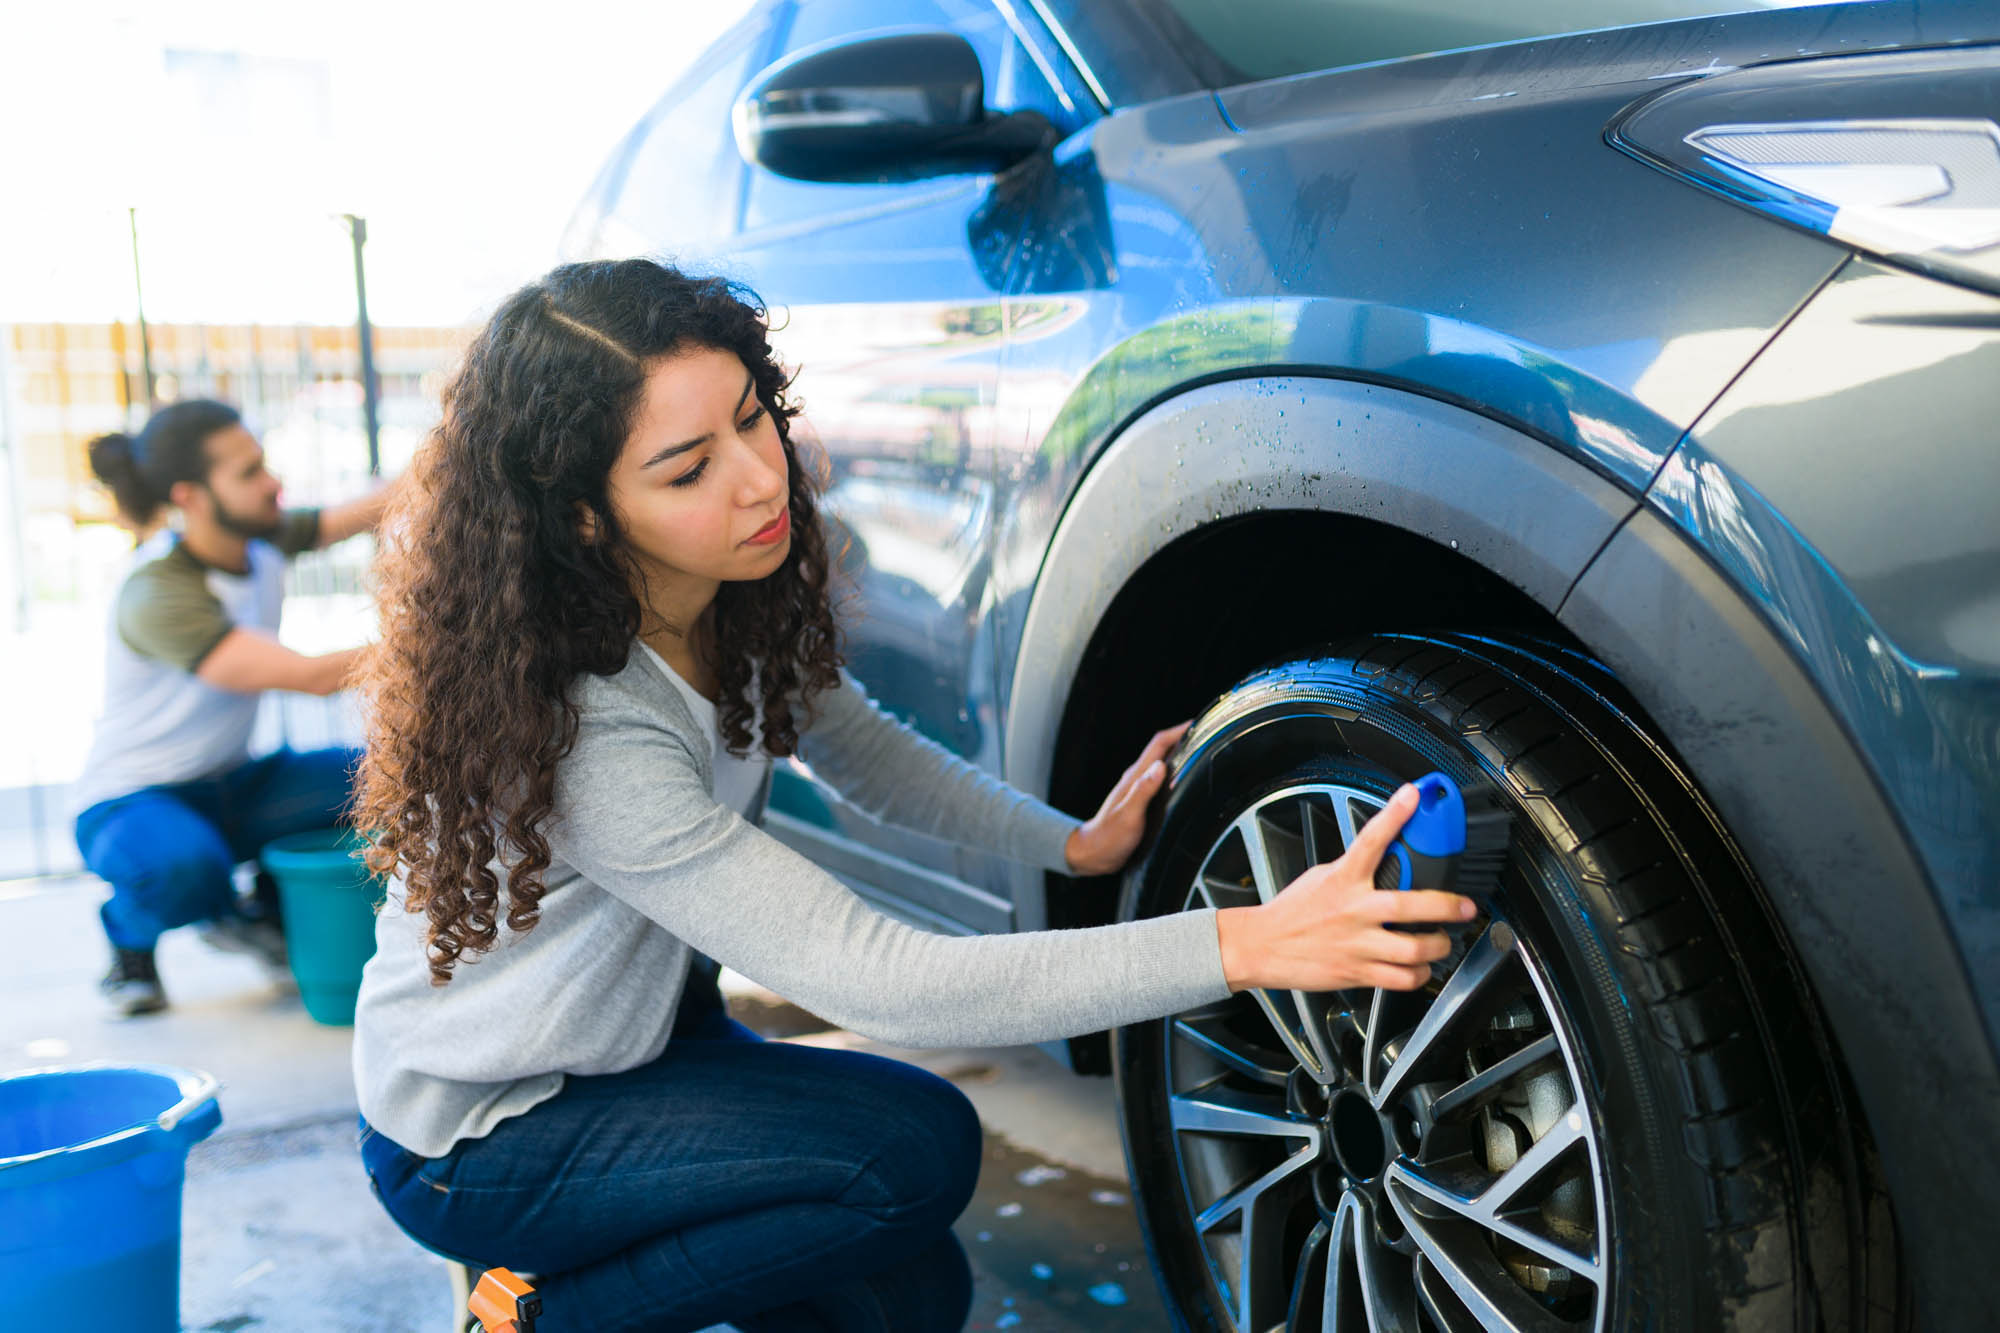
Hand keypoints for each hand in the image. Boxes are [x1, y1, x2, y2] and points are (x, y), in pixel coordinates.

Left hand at [1064, 722, 1190, 875]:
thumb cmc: (1108, 838)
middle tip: (1207, 734)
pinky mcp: (1142, 800)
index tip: (1198, 723)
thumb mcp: (1128, 816)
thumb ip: (1143, 791)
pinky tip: (1186, 780)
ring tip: (1202, 752)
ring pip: (1164, 763)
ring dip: (1181, 754)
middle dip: (1185, 738)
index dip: (1179, 730)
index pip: (1159, 744)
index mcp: (1135, 777)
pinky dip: (1176, 773)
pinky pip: (1162, 779)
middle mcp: (1137, 778)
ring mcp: (1139, 788)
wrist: (1093, 854)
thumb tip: (1160, 767)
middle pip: (1163, 749)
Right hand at [1215, 783, 1477, 992]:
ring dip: (1439, 946)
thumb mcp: (1321, 878)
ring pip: (1415, 949)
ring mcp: (1357, 944)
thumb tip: (1383, 859)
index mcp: (1343, 879)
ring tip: (1443, 941)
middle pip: (1412, 906)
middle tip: (1466, 907)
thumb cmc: (1290, 913)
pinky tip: (1419, 966)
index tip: (1413, 795)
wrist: (1260, 947)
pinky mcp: (1357, 972)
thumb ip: (1353, 871)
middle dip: (1450, 907)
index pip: (1371, 839)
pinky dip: (1419, 974)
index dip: (1395, 814)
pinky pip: (1402, 978)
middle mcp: (1354, 910)